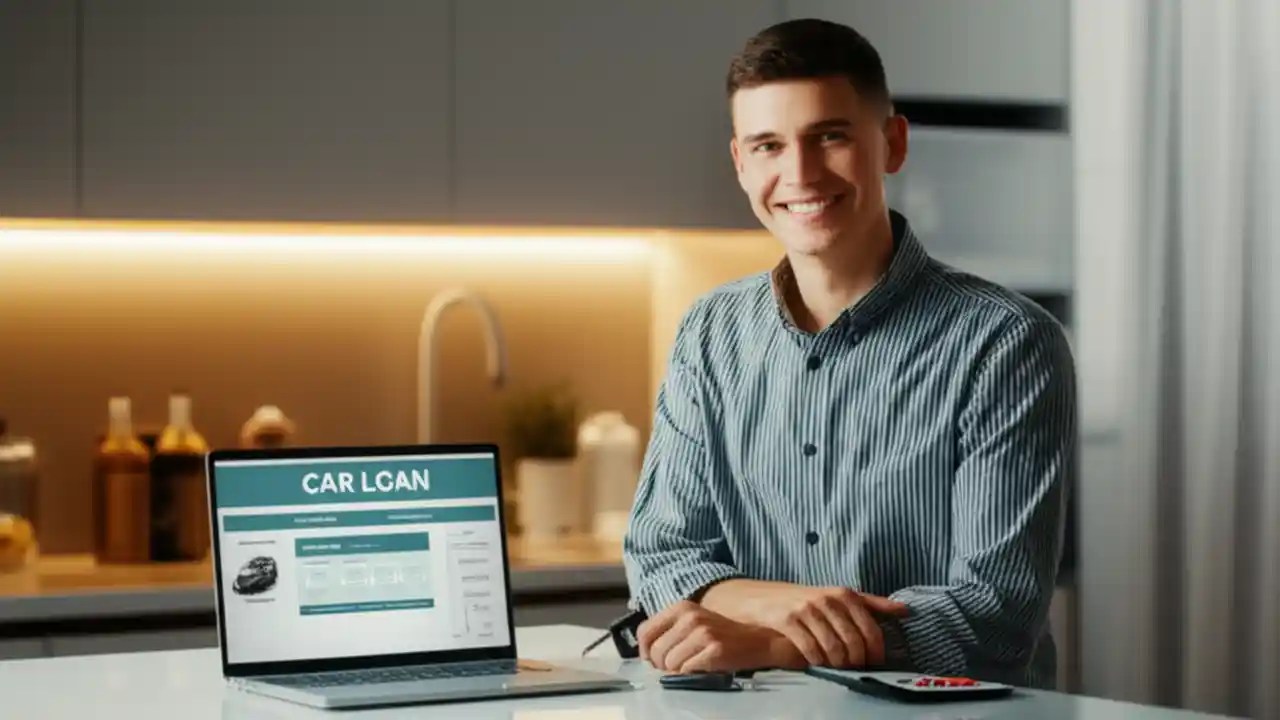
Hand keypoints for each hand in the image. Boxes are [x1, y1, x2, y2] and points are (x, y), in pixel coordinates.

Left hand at [636, 600, 804, 673]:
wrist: (759, 638)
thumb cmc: (724, 634)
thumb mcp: (694, 622)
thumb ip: (671, 631)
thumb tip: (647, 652)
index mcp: (681, 607)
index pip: (644, 631)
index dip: (645, 651)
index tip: (654, 660)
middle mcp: (689, 617)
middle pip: (655, 651)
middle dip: (662, 665)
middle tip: (677, 666)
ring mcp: (702, 633)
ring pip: (669, 664)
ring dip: (677, 671)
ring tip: (693, 666)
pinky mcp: (714, 649)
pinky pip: (686, 671)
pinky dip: (691, 674)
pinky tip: (703, 668)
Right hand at [756, 585, 908, 667]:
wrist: (766, 598)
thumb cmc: (810, 600)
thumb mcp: (842, 597)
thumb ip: (873, 604)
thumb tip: (906, 611)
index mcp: (845, 595)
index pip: (871, 629)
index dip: (876, 652)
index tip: (875, 664)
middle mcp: (828, 600)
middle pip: (853, 642)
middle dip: (857, 661)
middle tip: (855, 668)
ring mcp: (807, 609)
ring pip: (833, 648)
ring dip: (838, 664)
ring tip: (837, 667)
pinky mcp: (788, 620)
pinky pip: (810, 649)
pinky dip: (817, 661)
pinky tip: (818, 662)